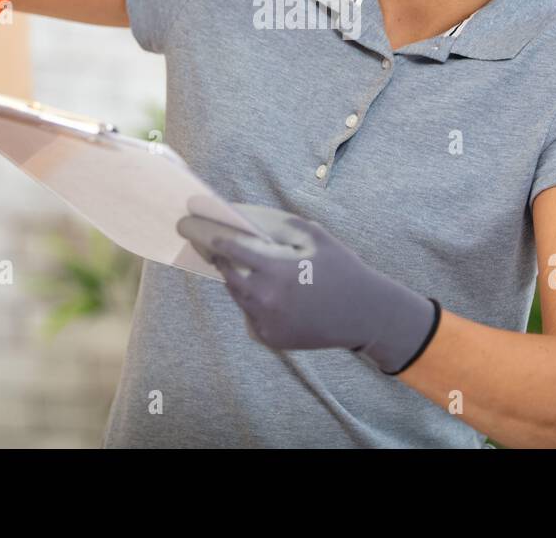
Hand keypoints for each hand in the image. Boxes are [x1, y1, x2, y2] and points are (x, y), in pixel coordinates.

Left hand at [177, 196, 439, 374]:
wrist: (364, 314)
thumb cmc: (340, 268)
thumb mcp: (313, 235)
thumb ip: (277, 225)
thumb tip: (244, 216)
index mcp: (275, 269)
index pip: (229, 249)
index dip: (208, 235)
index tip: (191, 226)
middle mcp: (265, 298)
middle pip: (227, 274)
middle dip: (217, 257)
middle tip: (205, 243)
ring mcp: (266, 322)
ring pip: (238, 294)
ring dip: (236, 278)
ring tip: (235, 262)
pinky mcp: (270, 338)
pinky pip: (250, 314)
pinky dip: (252, 300)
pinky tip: (267, 291)